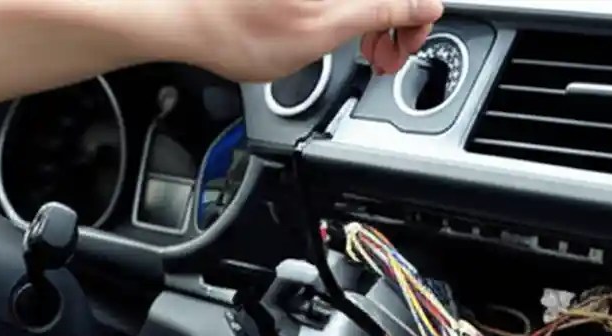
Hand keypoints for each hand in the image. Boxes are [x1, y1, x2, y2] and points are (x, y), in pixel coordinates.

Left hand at [172, 0, 442, 81]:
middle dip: (396, 21)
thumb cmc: (239, 31)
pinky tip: (338, 35)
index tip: (407, 44)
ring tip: (363, 50)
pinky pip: (342, 3)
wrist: (186, 20)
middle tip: (384, 55)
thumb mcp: (325, 30)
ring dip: (373, 20)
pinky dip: (348, 15)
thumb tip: (425, 5)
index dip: (417, 18)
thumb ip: (381, 10)